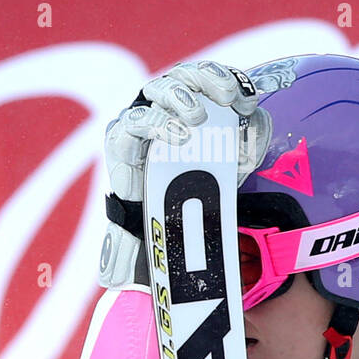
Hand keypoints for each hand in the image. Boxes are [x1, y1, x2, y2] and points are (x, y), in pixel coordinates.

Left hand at [98, 60, 268, 288]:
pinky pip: (217, 80)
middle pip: (158, 91)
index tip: (178, 137)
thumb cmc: (162, 210)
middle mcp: (150, 116)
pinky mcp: (208, 98)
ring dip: (209, 82)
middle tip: (200, 117)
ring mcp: (179, 103)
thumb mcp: (144, 230)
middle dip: (178, 99)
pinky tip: (247, 99)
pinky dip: (233, 84)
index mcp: (127, 145)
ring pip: (187, 77)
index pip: (131, 124)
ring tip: (231, 98)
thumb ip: (129, 248)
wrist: (188, 190)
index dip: (152, 124)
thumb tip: (112, 280)